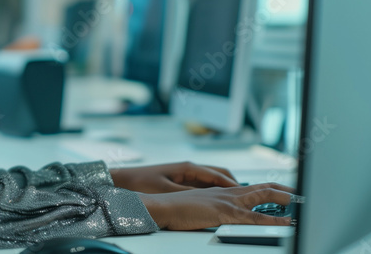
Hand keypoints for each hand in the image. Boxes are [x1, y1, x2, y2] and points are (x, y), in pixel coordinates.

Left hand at [110, 162, 237, 193]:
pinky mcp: (179, 180)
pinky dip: (213, 192)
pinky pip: (202, 185)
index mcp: (188, 167)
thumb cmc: (141, 183)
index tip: (247, 194)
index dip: (234, 185)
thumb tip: (210, 198)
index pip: (219, 175)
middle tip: (246, 198)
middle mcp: (189, 168)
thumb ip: (188, 193)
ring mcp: (184, 174)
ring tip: (236, 201)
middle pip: (219, 174)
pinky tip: (216, 203)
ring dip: (224, 188)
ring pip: (211, 180)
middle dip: (233, 185)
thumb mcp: (167, 191)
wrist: (122, 180)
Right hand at [137, 183, 295, 229]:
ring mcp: (227, 201)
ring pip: (262, 197)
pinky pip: (253, 218)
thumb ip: (211, 207)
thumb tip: (219, 214)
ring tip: (301, 201)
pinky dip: (272, 220)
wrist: (160, 204)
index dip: (270, 187)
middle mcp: (227, 192)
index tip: (284, 190)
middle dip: (283, 189)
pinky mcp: (224, 213)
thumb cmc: (173, 207)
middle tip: (300, 193)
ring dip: (283, 198)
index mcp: (221, 191)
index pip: (251, 187)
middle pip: (262, 187)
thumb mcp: (196, 205)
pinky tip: (285, 222)